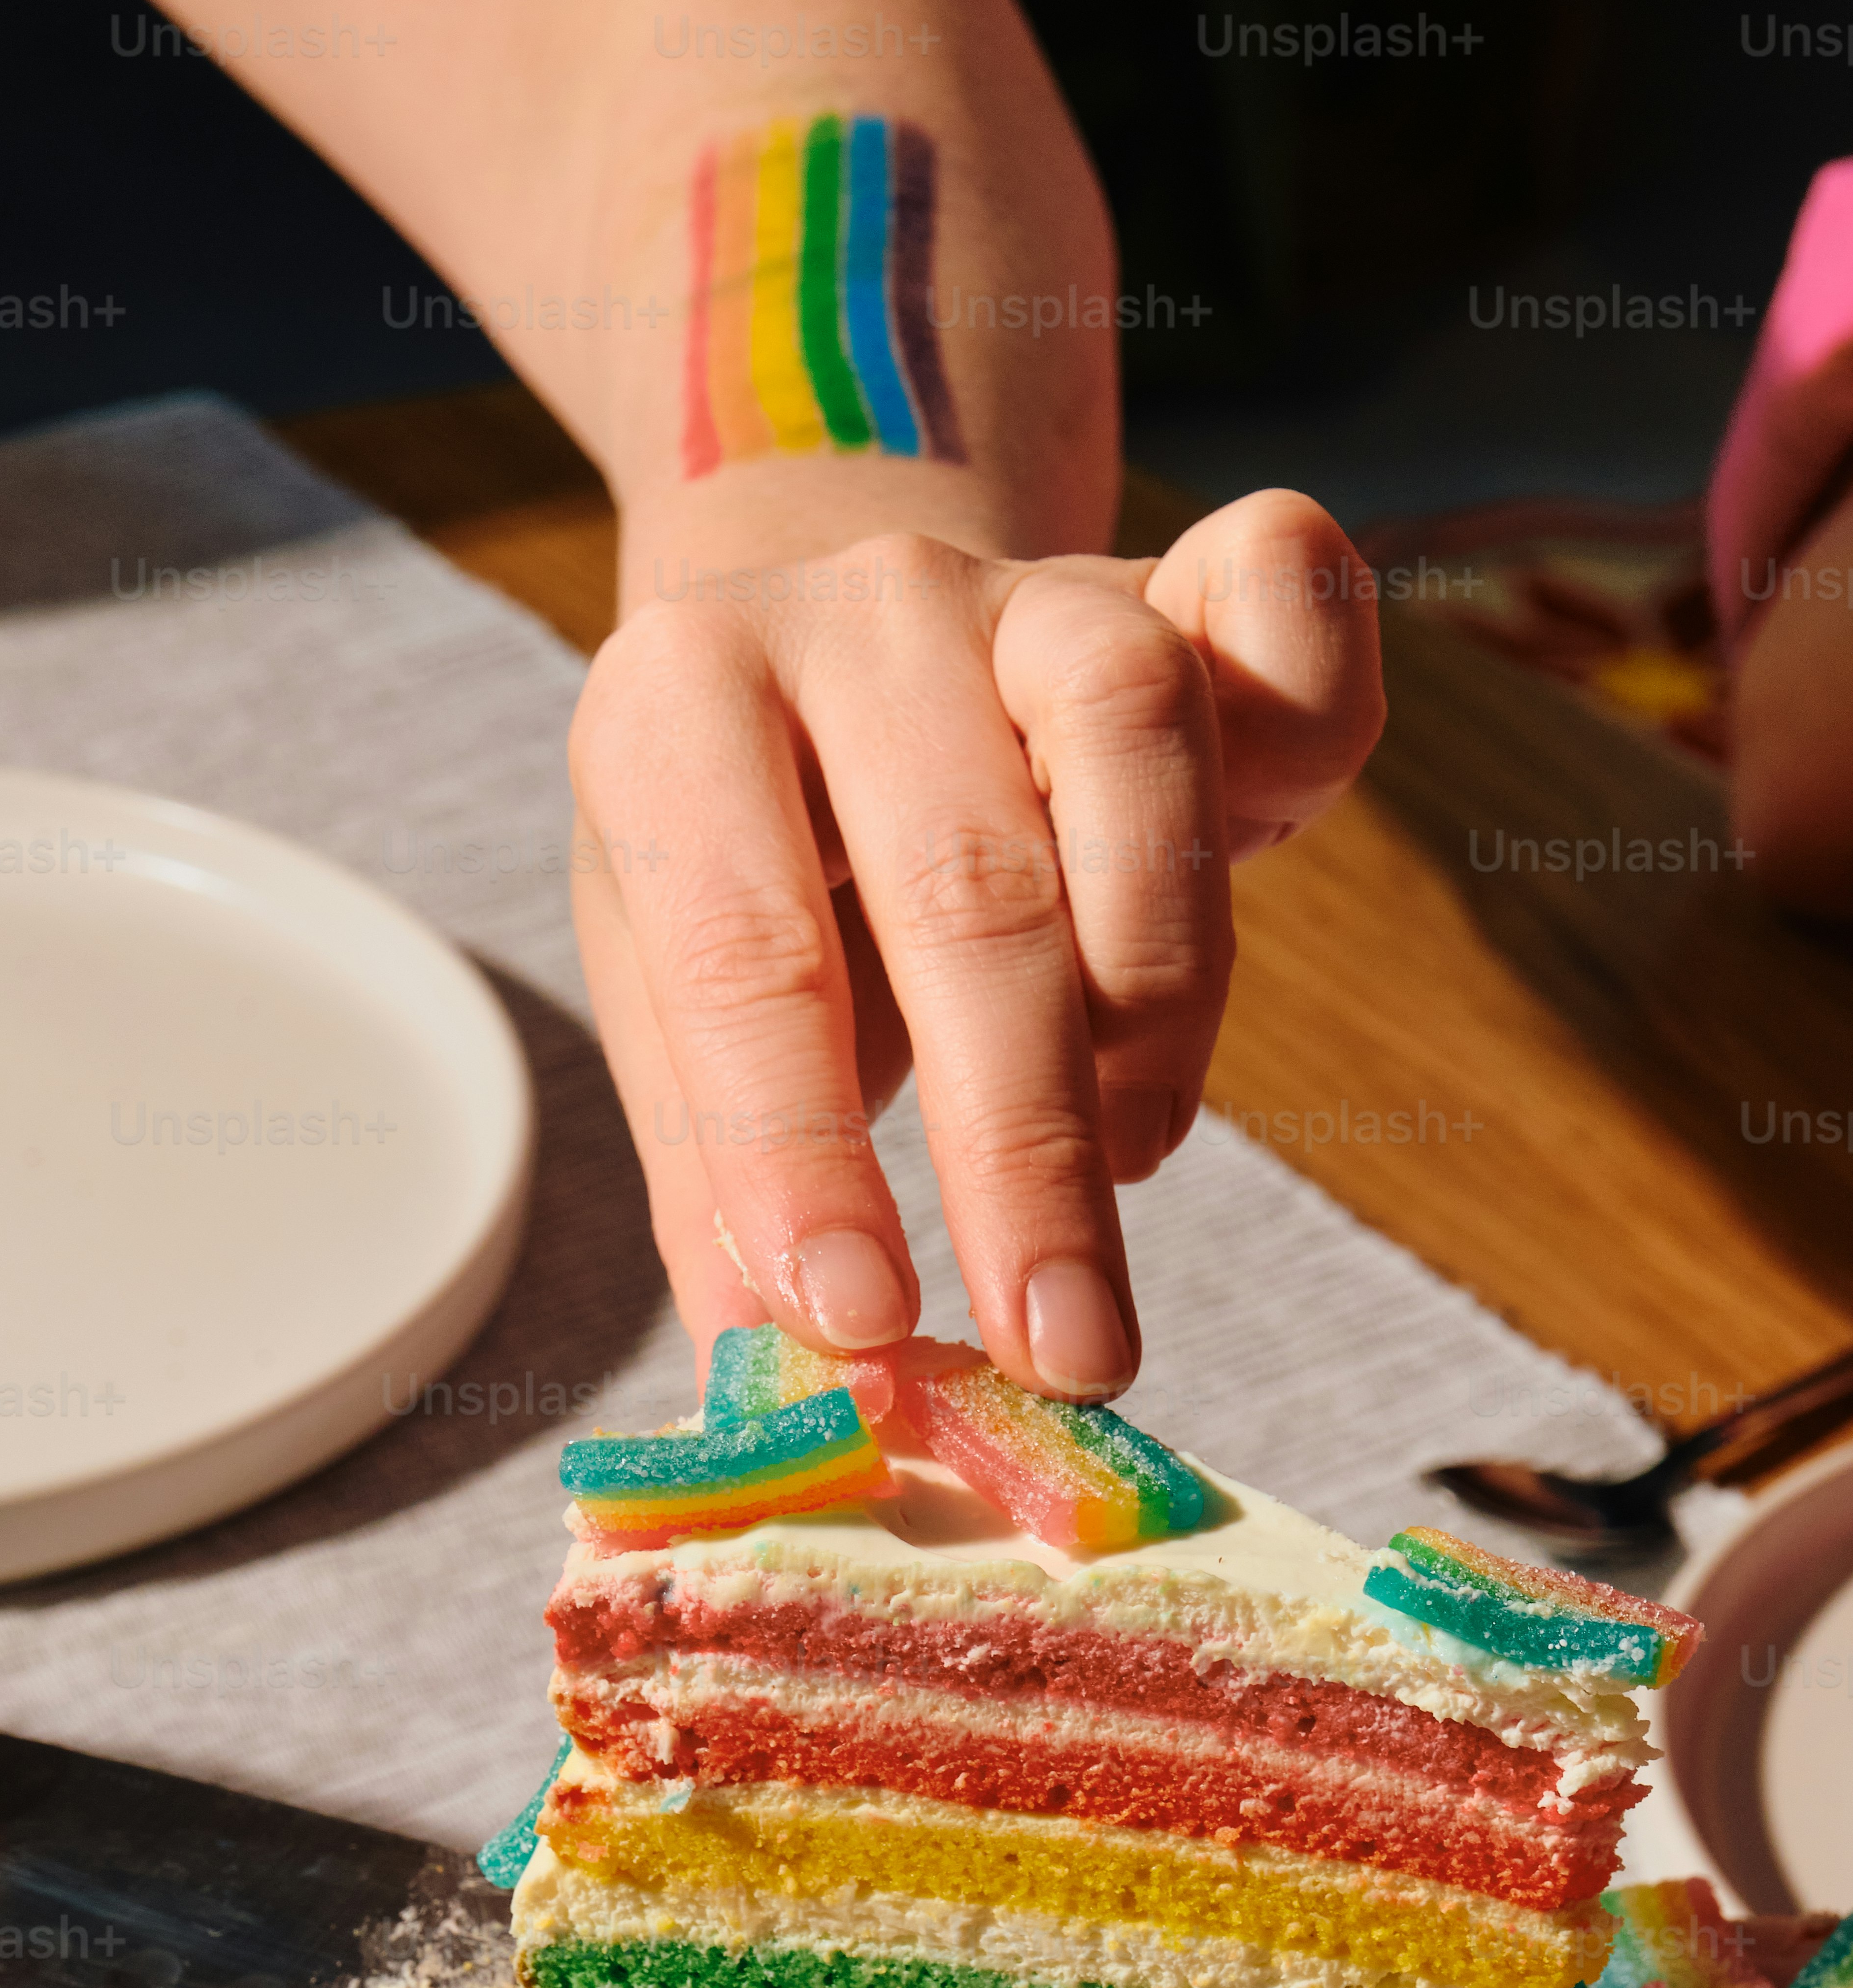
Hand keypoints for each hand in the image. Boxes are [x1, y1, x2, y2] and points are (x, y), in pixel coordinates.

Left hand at [568, 489, 1383, 1398]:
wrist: (814, 669)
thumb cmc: (752, 877)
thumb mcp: (680, 1016)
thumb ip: (725, 1195)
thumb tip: (789, 1399)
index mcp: (674, 708)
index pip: (747, 956)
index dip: (806, 1155)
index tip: (862, 1330)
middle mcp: (855, 615)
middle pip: (969, 883)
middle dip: (1025, 1147)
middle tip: (1065, 1347)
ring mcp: (1025, 589)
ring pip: (1136, 750)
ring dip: (1160, 998)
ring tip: (1138, 1161)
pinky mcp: (1174, 588)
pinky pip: (1281, 604)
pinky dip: (1312, 714)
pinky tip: (1280, 841)